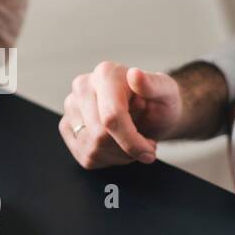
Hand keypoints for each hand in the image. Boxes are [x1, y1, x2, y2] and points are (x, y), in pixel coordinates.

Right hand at [59, 61, 183, 168]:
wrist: (151, 111)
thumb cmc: (159, 101)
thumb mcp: (167, 91)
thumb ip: (153, 83)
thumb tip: (135, 75)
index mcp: (106, 74)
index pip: (111, 117)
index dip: (131, 141)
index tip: (149, 151)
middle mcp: (83, 87)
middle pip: (99, 136)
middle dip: (127, 150)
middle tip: (145, 146)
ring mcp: (71, 107)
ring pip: (92, 149)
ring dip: (119, 156)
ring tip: (133, 143)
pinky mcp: (67, 126)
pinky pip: (85, 156)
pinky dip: (108, 159)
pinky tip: (119, 147)